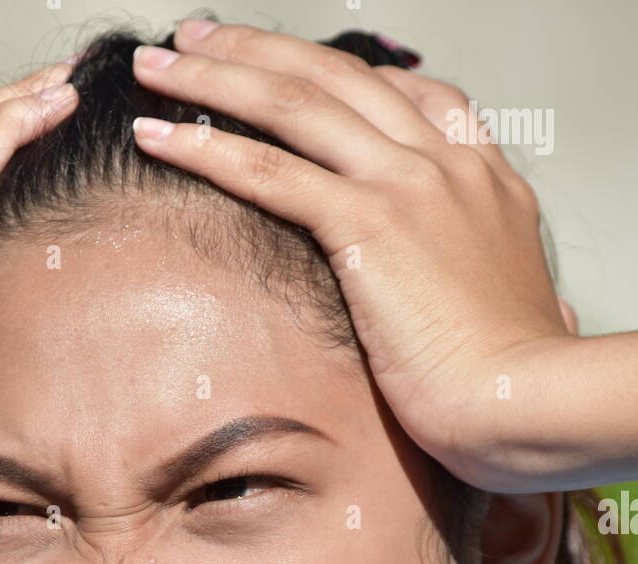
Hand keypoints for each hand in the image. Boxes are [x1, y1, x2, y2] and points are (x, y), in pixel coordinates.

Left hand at [131, 20, 575, 489]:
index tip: (291, 70)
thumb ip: (484, 288)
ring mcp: (409, 186)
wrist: (526, 404)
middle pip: (338, 76)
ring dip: (215, 77)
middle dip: (258, 50)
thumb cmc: (512, 385)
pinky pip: (271, 171)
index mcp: (485, 181)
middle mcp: (447, 165)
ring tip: (158, 66)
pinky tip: (158, 137)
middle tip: (197, 38)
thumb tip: (490, 313)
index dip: (343, 75)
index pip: (414, 95)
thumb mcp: (508, 313)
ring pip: (296, 103)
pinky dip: (205, 147)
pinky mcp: (369, 226)